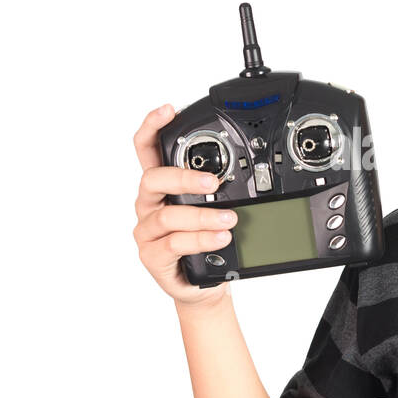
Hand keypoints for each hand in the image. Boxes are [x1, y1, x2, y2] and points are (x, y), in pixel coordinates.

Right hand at [132, 103, 235, 305]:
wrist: (202, 287)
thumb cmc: (208, 243)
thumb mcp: (215, 210)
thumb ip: (220, 191)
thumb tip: (251, 174)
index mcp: (161, 187)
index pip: (146, 150)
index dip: (152, 127)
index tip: (168, 110)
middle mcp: (149, 205)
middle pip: (152, 179)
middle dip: (184, 177)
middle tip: (214, 182)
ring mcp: (147, 231)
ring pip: (167, 215)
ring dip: (202, 215)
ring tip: (230, 219)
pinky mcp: (152, 256)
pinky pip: (174, 243)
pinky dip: (200, 239)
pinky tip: (220, 238)